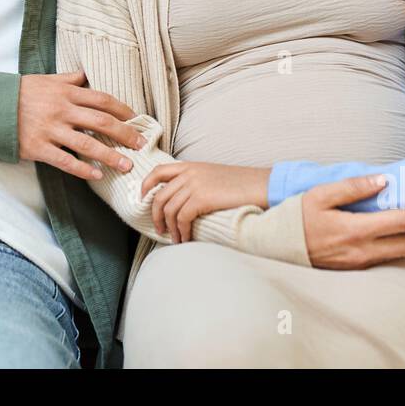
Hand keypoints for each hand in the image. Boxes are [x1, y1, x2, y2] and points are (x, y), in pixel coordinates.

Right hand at [17, 71, 145, 180]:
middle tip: (141, 144)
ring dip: (110, 156)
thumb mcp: (46, 80)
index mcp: (66, 92)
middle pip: (101, 122)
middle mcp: (62, 110)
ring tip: (127, 166)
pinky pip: (65, 161)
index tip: (137, 119)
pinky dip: (83, 170)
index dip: (123, 110)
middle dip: (125, 134)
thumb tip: (86, 75)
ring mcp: (51, 130)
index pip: (102, 100)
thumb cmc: (20, 92)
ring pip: (87, 144)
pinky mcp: (38, 148)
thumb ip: (68, 79)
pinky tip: (97, 176)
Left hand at [139, 162, 269, 242]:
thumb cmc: (242, 185)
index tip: (142, 200)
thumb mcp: (213, 177)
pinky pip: (182, 218)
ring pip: (169, 209)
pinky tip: (186, 239)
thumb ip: (195, 183)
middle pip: (159, 195)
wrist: (261, 185)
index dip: (145, 186)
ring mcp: (194, 184)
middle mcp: (189, 173)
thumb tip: (180, 202)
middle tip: (160, 230)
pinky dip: (181, 231)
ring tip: (176, 239)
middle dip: (156, 216)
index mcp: (190, 166)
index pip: (158, 171)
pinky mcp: (201, 198)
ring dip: (170, 228)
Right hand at [300, 175, 404, 269]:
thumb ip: (352, 187)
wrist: (276, 247)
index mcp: (355, 230)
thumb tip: (384, 180)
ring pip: (400, 256)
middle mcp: (362, 251)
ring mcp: (359, 263)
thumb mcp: (320, 195)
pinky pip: (387, 259)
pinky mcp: (355, 267)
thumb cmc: (296, 217)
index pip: (400, 223)